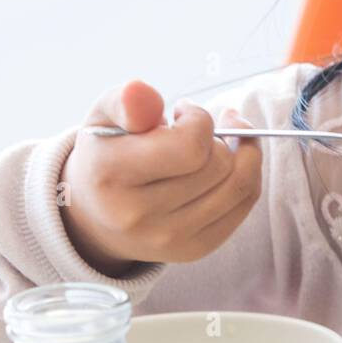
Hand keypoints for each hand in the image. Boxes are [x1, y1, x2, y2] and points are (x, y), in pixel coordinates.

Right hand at [59, 80, 262, 274]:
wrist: (95, 215)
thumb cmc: (107, 155)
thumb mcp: (104, 118)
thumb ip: (125, 100)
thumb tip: (142, 92)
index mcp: (111, 175)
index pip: (191, 145)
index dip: (198, 119)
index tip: (182, 113)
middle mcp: (138, 215)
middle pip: (219, 164)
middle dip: (219, 136)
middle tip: (199, 129)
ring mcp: (168, 238)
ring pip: (239, 185)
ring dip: (242, 153)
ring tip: (221, 141)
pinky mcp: (193, 249)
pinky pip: (243, 204)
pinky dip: (246, 176)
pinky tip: (227, 164)